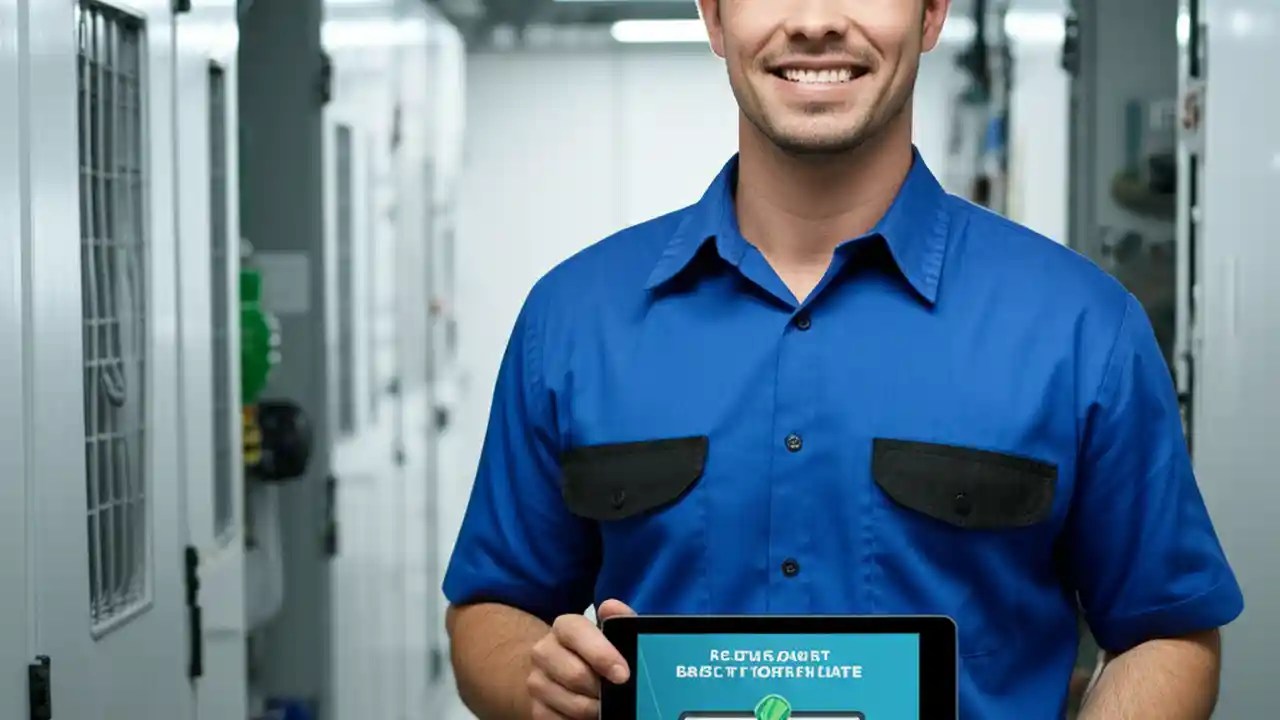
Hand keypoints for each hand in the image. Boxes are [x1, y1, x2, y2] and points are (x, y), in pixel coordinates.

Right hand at [528, 599, 635, 719]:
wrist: (562, 672)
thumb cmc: (596, 652)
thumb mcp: (610, 632)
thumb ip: (618, 618)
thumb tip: (611, 608)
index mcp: (565, 627)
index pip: (577, 633)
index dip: (602, 655)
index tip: (623, 675)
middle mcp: (544, 651)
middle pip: (575, 674)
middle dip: (601, 689)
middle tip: (617, 693)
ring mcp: (536, 681)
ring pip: (572, 704)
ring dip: (595, 709)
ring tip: (605, 704)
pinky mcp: (536, 709)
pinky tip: (590, 715)